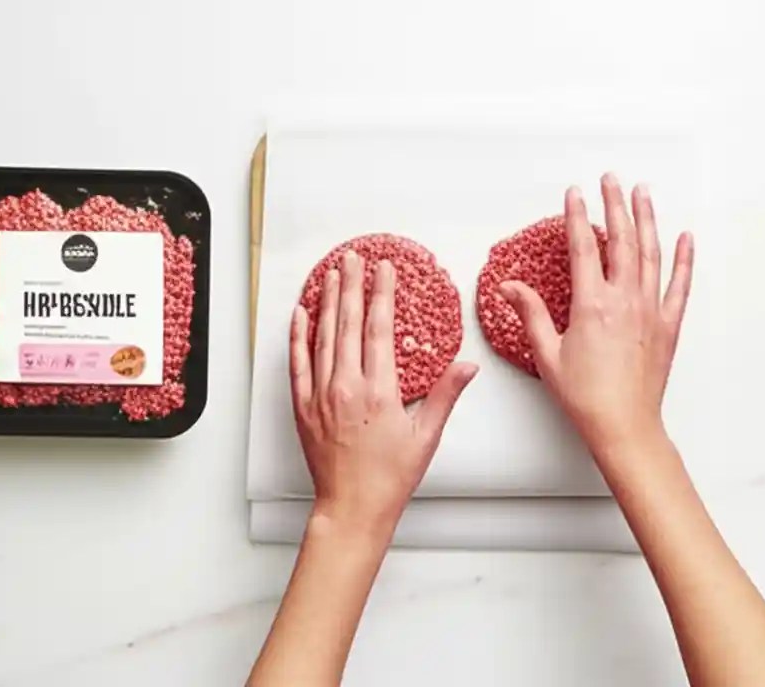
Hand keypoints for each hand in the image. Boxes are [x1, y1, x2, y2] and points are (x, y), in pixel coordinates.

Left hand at [290, 251, 477, 533]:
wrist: (352, 508)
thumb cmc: (389, 478)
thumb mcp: (426, 435)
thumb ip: (445, 395)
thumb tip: (466, 366)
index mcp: (378, 391)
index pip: (379, 328)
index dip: (382, 294)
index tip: (384, 270)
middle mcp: (346, 387)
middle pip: (347, 323)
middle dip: (351, 285)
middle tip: (352, 258)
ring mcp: (321, 396)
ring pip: (322, 337)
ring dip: (326, 302)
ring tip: (330, 275)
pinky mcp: (304, 408)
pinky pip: (298, 363)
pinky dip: (298, 336)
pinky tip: (300, 314)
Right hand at [499, 173, 693, 457]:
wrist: (624, 425)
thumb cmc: (586, 396)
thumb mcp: (547, 354)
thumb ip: (531, 314)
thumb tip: (509, 287)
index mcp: (592, 304)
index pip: (583, 246)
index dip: (577, 215)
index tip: (574, 192)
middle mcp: (625, 300)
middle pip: (621, 239)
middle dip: (615, 204)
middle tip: (611, 180)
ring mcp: (650, 310)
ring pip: (651, 253)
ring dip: (647, 219)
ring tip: (643, 193)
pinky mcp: (668, 325)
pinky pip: (680, 284)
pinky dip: (683, 259)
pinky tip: (684, 237)